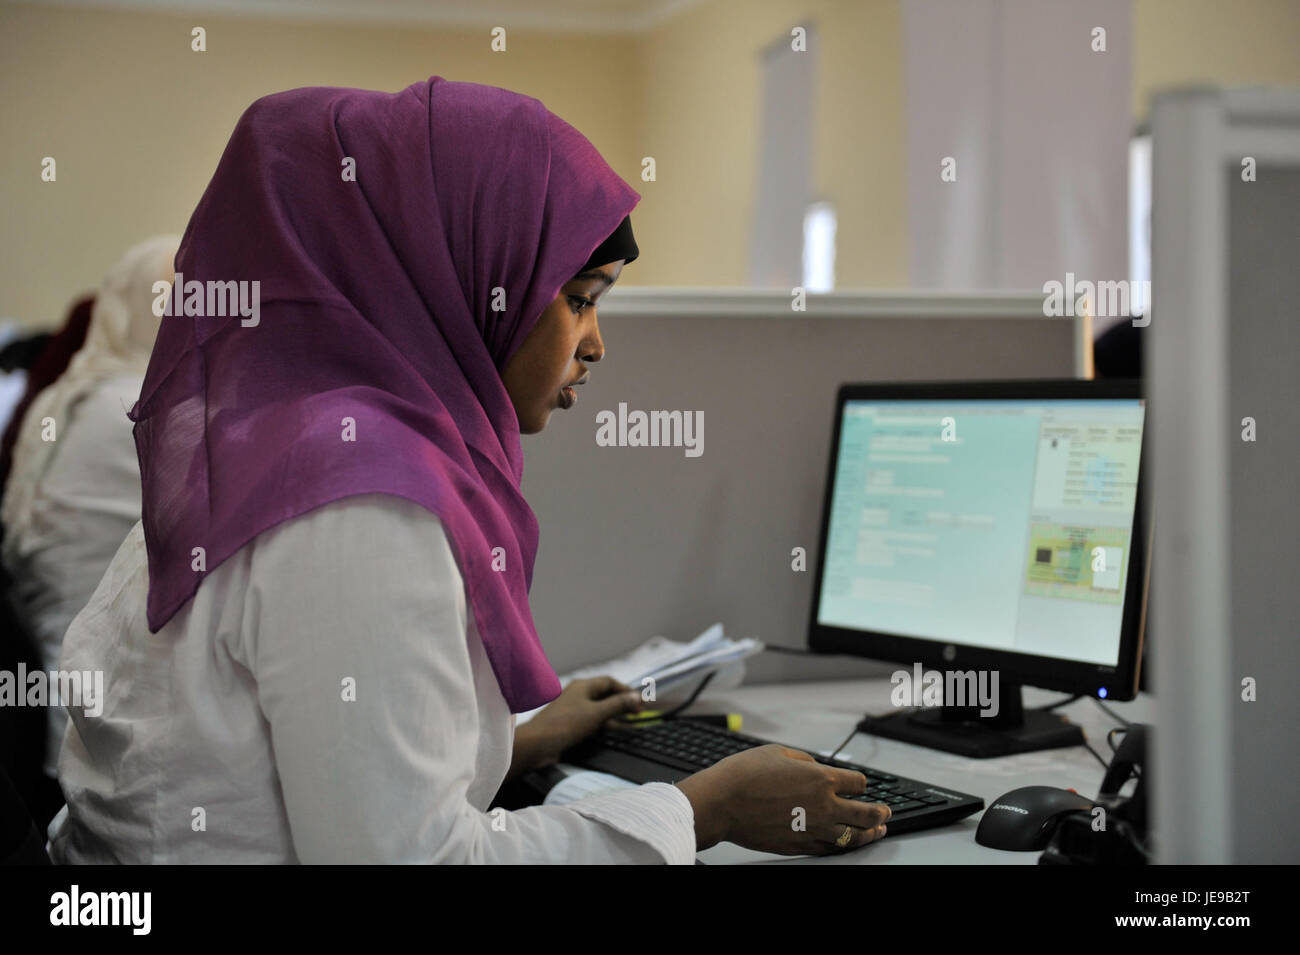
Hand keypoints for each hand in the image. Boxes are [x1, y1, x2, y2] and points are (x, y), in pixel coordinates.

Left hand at [508, 676, 640, 777]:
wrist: (538, 743)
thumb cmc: (566, 724)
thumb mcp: (596, 713)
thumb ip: (618, 704)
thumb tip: (636, 696)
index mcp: (584, 686)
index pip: (610, 682)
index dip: (626, 690)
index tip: (640, 701)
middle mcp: (578, 694)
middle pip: (605, 694)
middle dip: (622, 702)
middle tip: (638, 713)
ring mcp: (573, 708)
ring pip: (599, 708)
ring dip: (615, 714)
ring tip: (630, 722)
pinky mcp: (570, 722)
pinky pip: (591, 719)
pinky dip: (604, 723)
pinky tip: (612, 730)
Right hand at [675, 744, 889, 854]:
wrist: (722, 803)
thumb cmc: (745, 775)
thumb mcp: (778, 752)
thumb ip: (805, 760)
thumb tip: (816, 767)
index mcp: (821, 779)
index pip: (857, 784)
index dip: (860, 783)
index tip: (858, 784)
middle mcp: (824, 807)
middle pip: (866, 814)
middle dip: (880, 813)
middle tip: (885, 813)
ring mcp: (813, 830)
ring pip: (853, 837)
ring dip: (869, 834)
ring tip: (878, 832)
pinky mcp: (800, 845)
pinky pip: (830, 849)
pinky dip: (842, 846)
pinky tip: (846, 844)